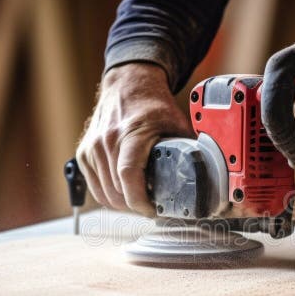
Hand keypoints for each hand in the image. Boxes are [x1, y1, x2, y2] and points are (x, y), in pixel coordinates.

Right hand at [76, 63, 192, 215]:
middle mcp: (106, 141)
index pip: (128, 175)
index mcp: (131, 133)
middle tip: (154, 207)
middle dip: (136, 206)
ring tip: (141, 201)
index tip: (154, 210)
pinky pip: (95, 188)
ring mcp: (92, 148)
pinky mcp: (84, 154)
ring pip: (105, 194)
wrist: (127, 85)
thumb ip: (191, 148)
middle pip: (117, 191)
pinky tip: (126, 194)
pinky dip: (109, 197)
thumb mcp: (177, 122)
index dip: (140, 200)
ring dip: (123, 204)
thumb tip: (210, 172)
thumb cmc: (153, 105)